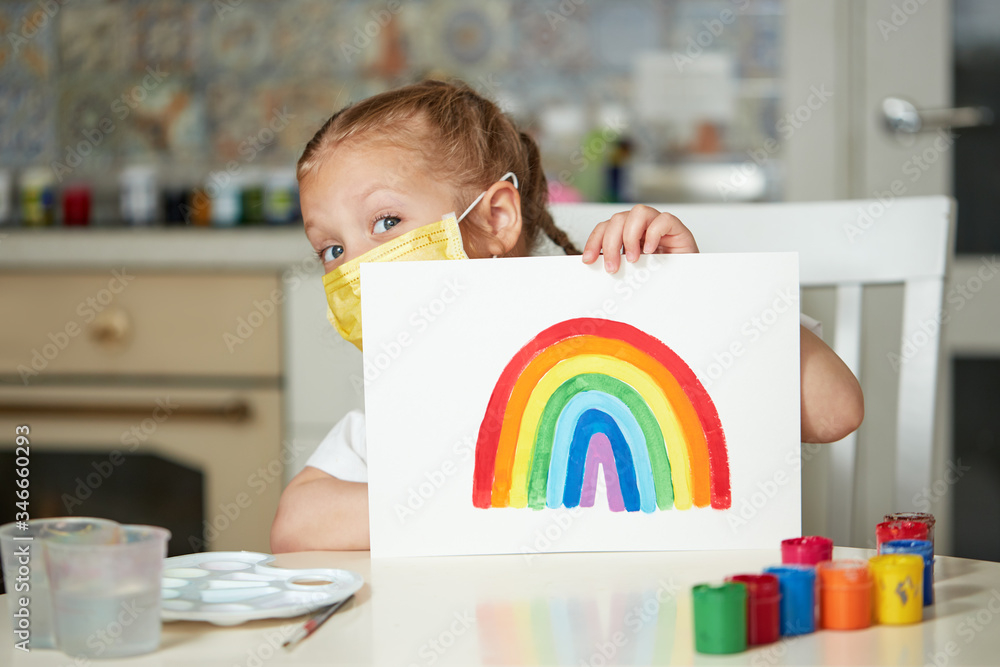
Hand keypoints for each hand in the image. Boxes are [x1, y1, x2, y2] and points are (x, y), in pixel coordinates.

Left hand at [581, 205, 698, 272]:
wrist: (688, 284)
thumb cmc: (660, 280)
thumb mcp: (631, 275)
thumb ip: (617, 267)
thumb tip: (593, 270)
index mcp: (627, 235)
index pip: (605, 227)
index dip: (594, 241)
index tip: (588, 260)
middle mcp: (641, 227)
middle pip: (618, 219)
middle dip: (610, 244)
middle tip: (612, 267)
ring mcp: (658, 225)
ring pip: (638, 212)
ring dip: (630, 236)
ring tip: (634, 259)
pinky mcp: (677, 229)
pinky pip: (663, 219)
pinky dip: (654, 234)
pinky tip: (651, 251)